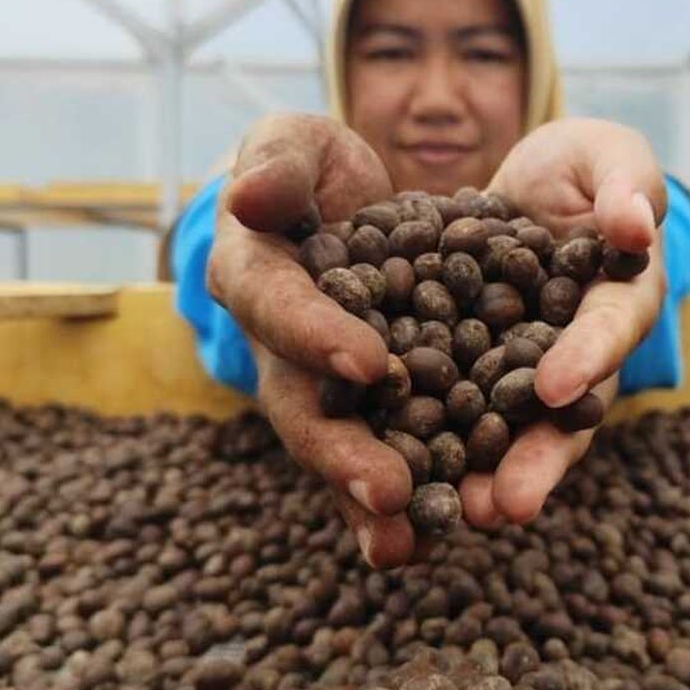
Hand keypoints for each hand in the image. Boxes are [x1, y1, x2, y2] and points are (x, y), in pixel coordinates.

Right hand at [206, 113, 417, 567]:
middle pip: (302, 405)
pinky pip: (387, 447)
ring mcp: (320, 383)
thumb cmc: (309, 169)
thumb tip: (245, 197)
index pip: (277, 307)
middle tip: (390, 492)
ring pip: (341, 446)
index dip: (315, 333)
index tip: (366, 360)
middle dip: (343, 451)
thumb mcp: (295, 145)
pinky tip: (444, 530)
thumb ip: (275, 165)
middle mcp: (278, 346)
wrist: (338, 208)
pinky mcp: (369, 401)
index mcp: (253, 278)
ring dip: (371, 497)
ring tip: (412, 544)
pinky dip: (412, 491)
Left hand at [462, 118, 668, 526]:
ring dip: (483, 474)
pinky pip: (451, 405)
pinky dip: (433, 440)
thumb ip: (628, 184)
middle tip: (505, 506)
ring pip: (506, 427)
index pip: (607, 329)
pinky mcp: (469, 365)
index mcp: (619, 299)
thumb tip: (633, 223)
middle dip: (534, 460)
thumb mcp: (611, 156)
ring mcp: (522, 365)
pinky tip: (400, 477)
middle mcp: (574, 349)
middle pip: (560, 412)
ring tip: (453, 517)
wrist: (531, 181)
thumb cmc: (584, 166)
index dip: (586, 358)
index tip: (557, 389)